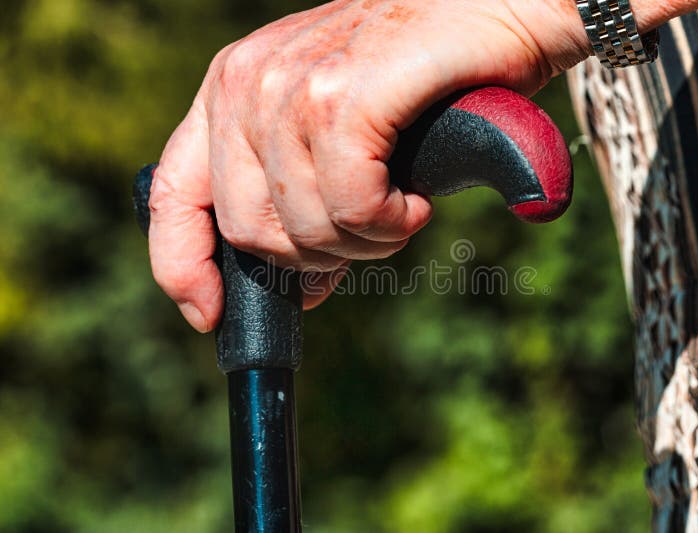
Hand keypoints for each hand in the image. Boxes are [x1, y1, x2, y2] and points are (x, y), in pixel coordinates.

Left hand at [147, 0, 697, 331]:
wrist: (491, 8)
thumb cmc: (419, 77)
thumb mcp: (335, 134)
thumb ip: (297, 200)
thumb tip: (300, 289)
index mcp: (230, 90)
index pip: (171, 193)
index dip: (181, 265)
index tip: (209, 316)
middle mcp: (246, 83)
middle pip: (249, 233)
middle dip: (315, 256)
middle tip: (369, 228)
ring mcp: (292, 86)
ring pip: (304, 230)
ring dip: (364, 241)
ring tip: (399, 205)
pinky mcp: (345, 96)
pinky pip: (352, 207)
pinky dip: (390, 222)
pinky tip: (414, 201)